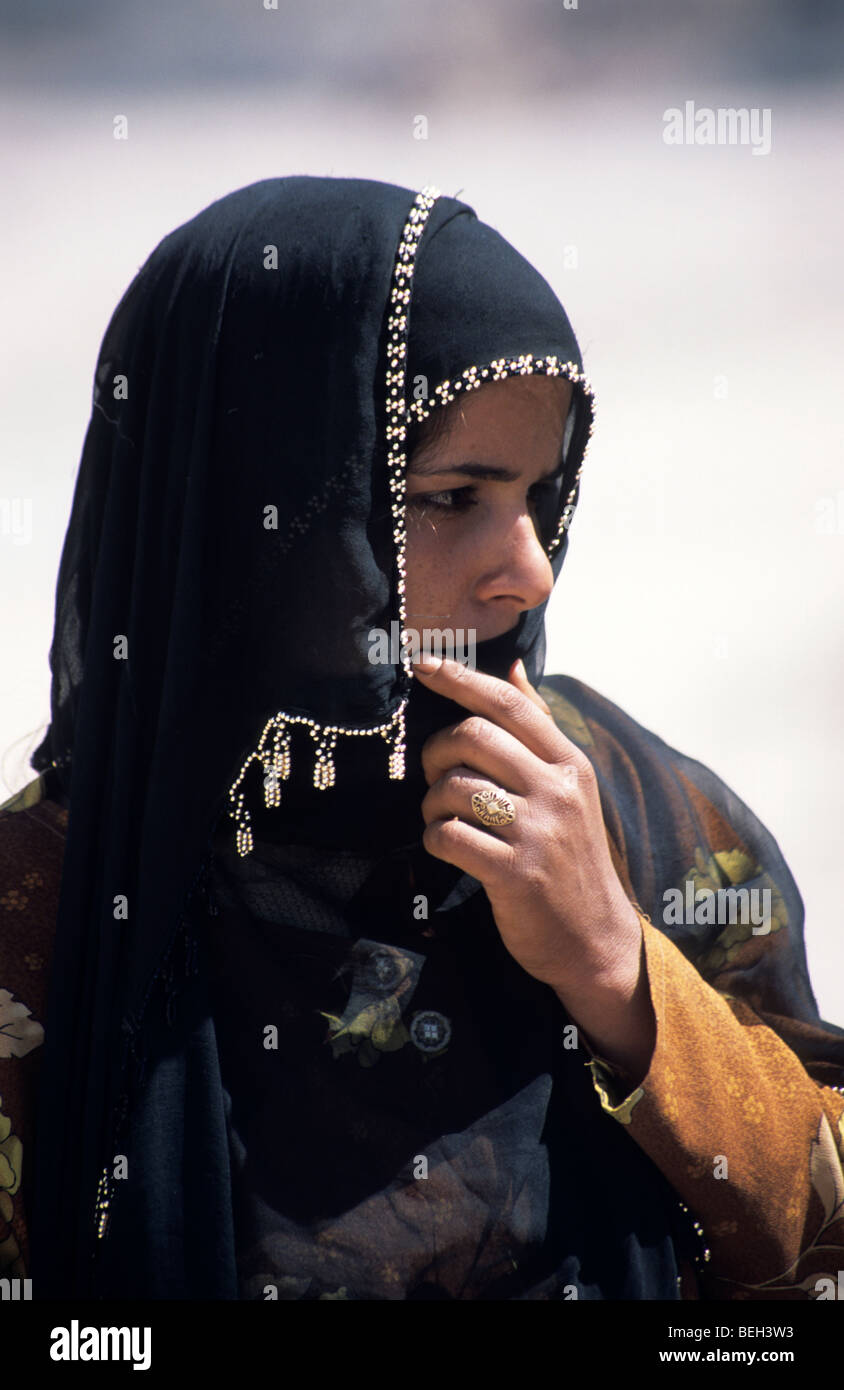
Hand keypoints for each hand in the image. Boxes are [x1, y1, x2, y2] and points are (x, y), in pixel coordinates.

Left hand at [412, 653, 654, 1079]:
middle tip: (434, 774)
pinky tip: (446, 846)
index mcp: (569, 764)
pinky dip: (434, 837)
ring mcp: (538, 832)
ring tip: (441, 818)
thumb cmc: (571, 858)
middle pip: (473, 736)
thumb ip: (538, 728)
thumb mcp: (568, 788)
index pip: (510, 703)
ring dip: (431, 802)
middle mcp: (558, 790)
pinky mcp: (514, 873)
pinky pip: (447, 835)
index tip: (423, 664)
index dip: (461, 678)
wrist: (594, 939)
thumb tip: (513, 666)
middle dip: (436, 750)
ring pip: (454, 787)